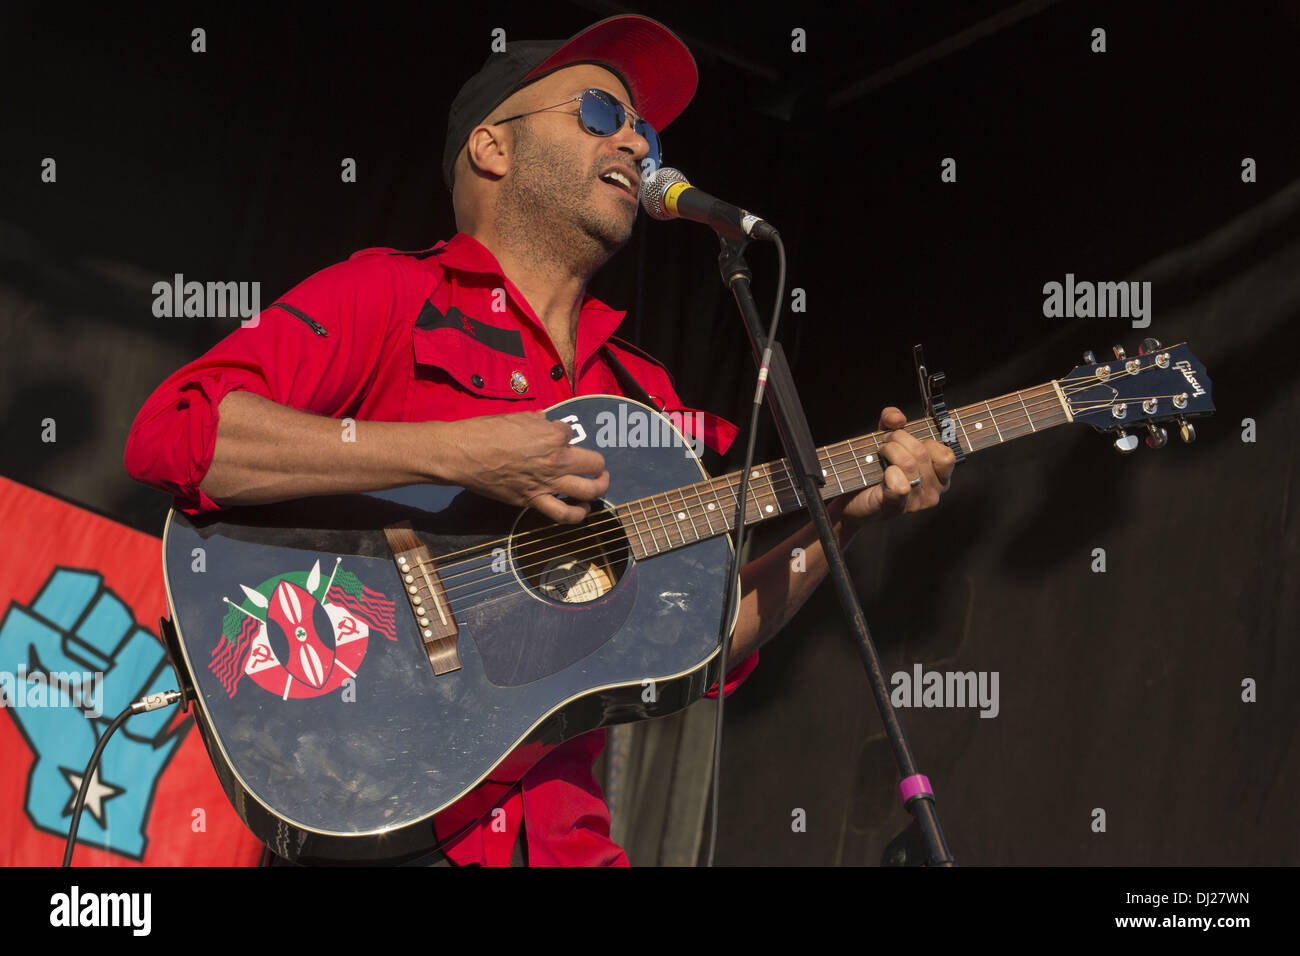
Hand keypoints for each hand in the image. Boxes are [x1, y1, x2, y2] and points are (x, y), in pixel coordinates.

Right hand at [441, 412, 609, 522]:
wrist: (463, 454)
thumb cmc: (486, 431)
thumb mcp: (517, 417)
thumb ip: (538, 421)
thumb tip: (545, 422)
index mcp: (553, 435)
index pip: (571, 433)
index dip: (564, 434)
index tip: (554, 436)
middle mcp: (557, 460)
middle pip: (594, 463)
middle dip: (599, 464)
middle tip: (597, 466)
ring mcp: (547, 483)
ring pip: (587, 491)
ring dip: (599, 488)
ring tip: (599, 486)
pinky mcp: (533, 500)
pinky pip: (562, 514)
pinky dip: (577, 514)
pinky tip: (582, 510)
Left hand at [836, 406, 955, 524]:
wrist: (853, 498)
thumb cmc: (875, 469)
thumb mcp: (887, 437)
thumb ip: (893, 420)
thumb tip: (898, 418)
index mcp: (940, 477)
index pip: (946, 455)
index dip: (923, 440)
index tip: (905, 439)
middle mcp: (934, 492)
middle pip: (922, 453)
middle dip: (898, 439)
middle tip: (884, 443)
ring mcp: (917, 502)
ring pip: (909, 464)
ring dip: (889, 451)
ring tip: (880, 453)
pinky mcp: (897, 507)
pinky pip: (900, 485)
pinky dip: (888, 473)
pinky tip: (882, 474)